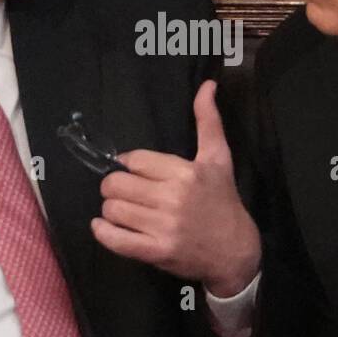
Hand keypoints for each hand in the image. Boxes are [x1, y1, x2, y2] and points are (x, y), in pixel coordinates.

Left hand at [91, 81, 259, 297]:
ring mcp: (163, 227)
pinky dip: (102, 232)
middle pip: (116, 184)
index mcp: (185, 172)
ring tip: (123, 210)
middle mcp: (173, 198)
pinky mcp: (156, 252)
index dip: (129, 164)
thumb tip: (207, 84)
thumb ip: (208, 120)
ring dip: (111, 209)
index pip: (134, 160)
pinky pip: (115, 239)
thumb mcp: (219, 158)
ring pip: (112, 210)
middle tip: (126, 191)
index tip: (135, 171)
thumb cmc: (223, 200)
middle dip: (115, 186)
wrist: (235, 250)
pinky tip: (103, 226)